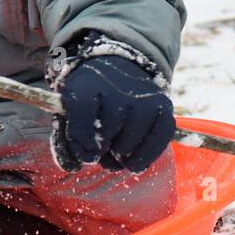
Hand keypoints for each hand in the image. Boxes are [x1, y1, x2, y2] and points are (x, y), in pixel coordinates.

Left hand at [53, 55, 174, 171]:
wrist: (120, 70)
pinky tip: (134, 164)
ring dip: (120, 157)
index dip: (79, 137)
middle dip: (100, 151)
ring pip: (129, 141)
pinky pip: (159, 139)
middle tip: (100, 153)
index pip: (80, 110)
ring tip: (114, 155)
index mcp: (87, 86)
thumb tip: (83, 161)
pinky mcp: (163, 107)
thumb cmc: (92, 98)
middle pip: (107, 132)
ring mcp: (143, 98)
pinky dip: (146, 156)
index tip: (85, 152)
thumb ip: (71, 134)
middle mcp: (118, 90)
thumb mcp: (72, 107)